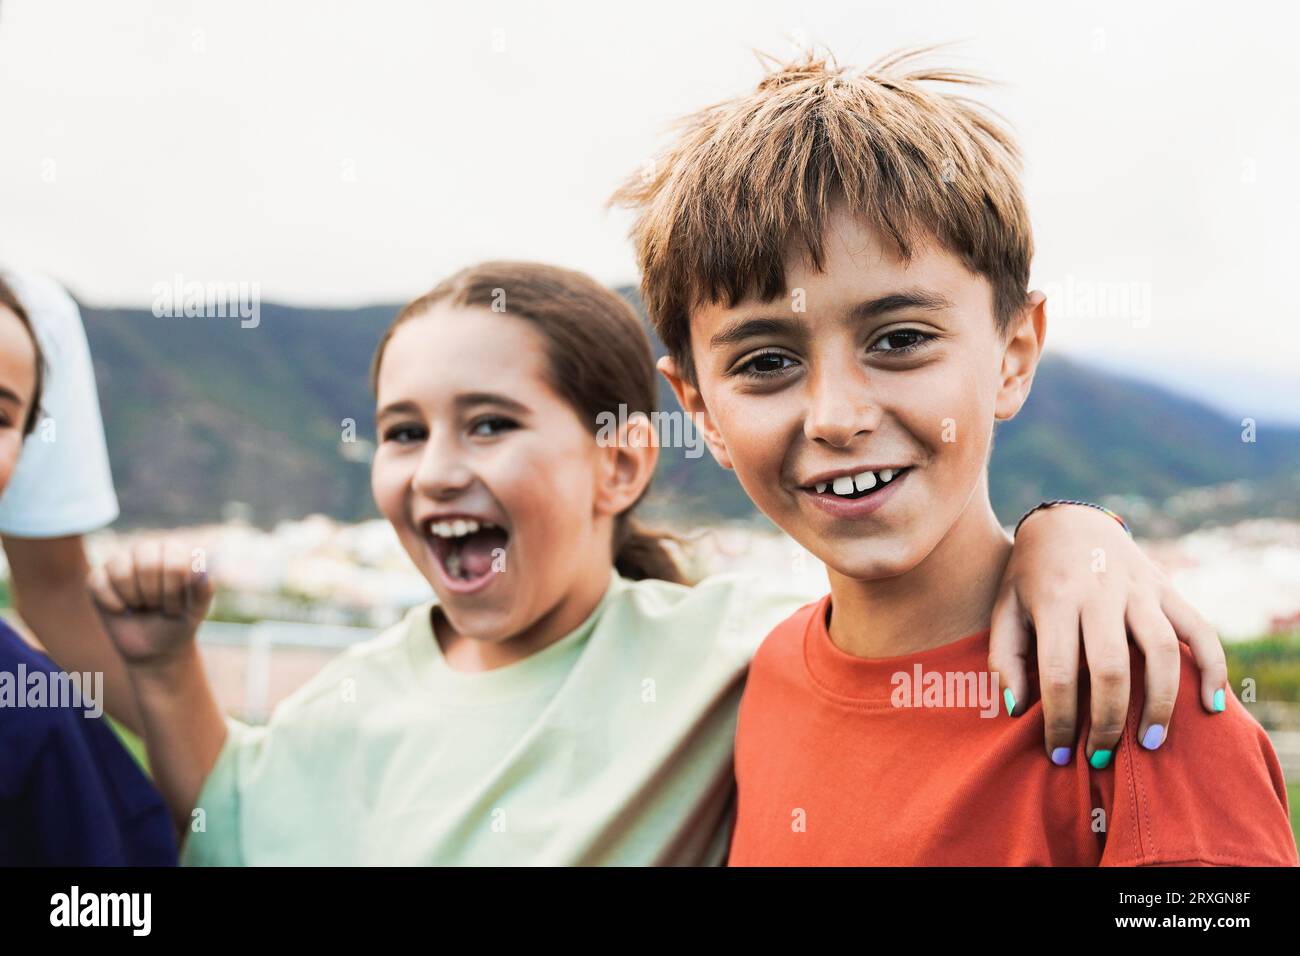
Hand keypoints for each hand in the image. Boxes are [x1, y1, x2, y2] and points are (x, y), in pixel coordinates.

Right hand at [86, 538, 213, 666]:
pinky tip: (122, 610)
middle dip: (153, 591)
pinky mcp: (98, 578)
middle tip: (156, 607)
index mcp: (174, 552)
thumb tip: (201, 571)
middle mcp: (147, 551)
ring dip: (133, 596)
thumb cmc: (179, 623)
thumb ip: (203, 592)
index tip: (174, 608)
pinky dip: (112, 601)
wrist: (156, 648)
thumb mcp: (196, 612)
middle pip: (145, 557)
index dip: (173, 588)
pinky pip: (98, 581)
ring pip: (120, 568)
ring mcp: (121, 563)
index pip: (172, 558)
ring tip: (141, 606)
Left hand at [988, 504, 1226, 765]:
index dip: (1059, 721)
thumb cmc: (1030, 577)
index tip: (1058, 755)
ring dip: (1160, 702)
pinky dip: (1212, 666)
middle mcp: (1099, 593)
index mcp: (1054, 600)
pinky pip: (1200, 628)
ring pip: (1162, 650)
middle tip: (1101, 758)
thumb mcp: (1004, 609)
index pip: (1058, 672)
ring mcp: (1138, 589)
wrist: (1066, 523)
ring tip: (1150, 742)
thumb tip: (1017, 708)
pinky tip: (1208, 704)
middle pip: (1111, 667)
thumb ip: (1004, 657)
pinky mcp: (1167, 588)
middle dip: (1107, 722)